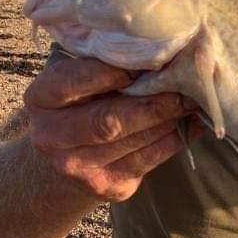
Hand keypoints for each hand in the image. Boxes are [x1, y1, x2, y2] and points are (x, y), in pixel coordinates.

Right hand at [23, 57, 202, 201]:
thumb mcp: (72, 84)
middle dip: (155, 101)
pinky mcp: (105, 186)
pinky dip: (177, 139)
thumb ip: (99, 67)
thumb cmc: (76, 108)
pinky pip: (148, 159)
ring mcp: (76, 167)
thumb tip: (155, 50)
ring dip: (171, 118)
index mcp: (40, 99)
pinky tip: (194, 123)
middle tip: (188, 83)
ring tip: (196, 98)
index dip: (111, 72)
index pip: (73, 81)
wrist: (59, 166)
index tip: (147, 60)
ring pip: (134, 140)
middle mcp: (51, 136)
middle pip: (109, 120)